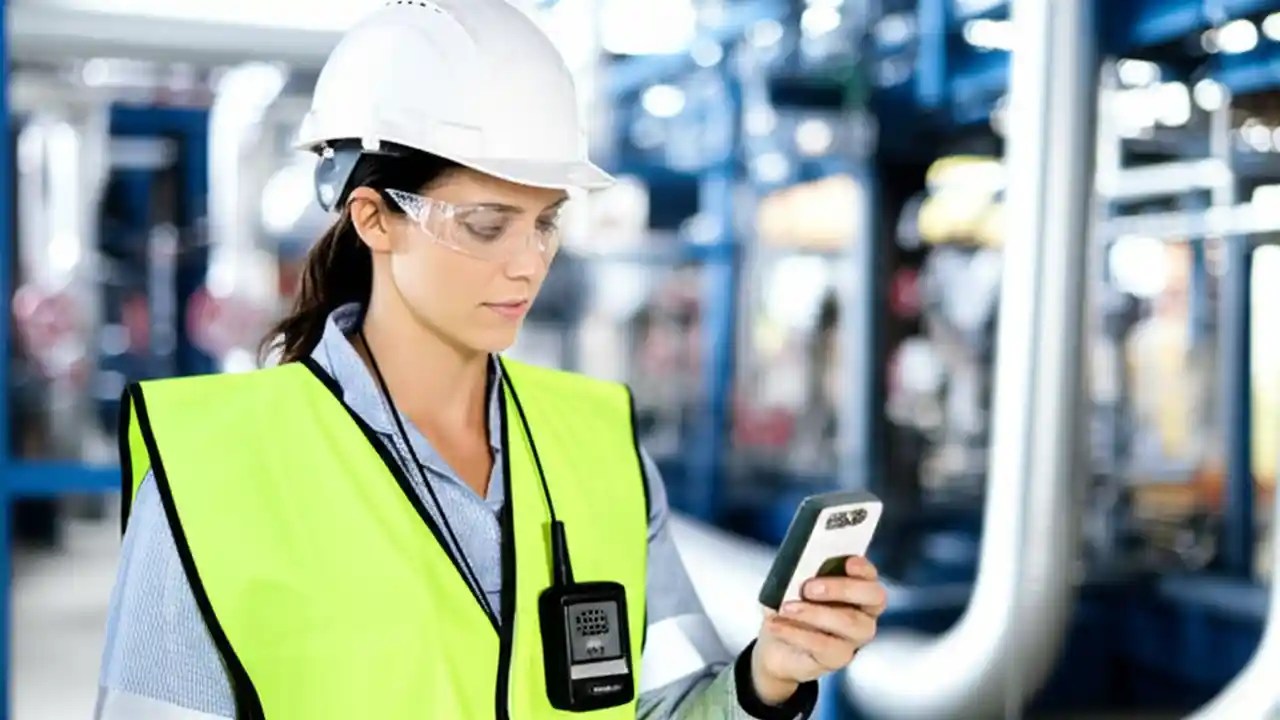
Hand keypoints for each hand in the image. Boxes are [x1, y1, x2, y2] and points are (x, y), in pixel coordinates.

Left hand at [750, 556, 887, 704]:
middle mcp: (865, 612)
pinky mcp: (838, 657)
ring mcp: (855, 638)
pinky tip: (777, 625)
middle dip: (842, 588)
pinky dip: (796, 633)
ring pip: (849, 622)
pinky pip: (824, 645)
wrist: (776, 646)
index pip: (871, 574)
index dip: (864, 568)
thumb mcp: (791, 585)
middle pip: (873, 597)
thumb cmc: (789, 606)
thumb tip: (801, 567)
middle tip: (809, 587)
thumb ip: (802, 574)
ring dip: (815, 613)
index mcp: (857, 587)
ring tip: (786, 608)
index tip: (849, 562)